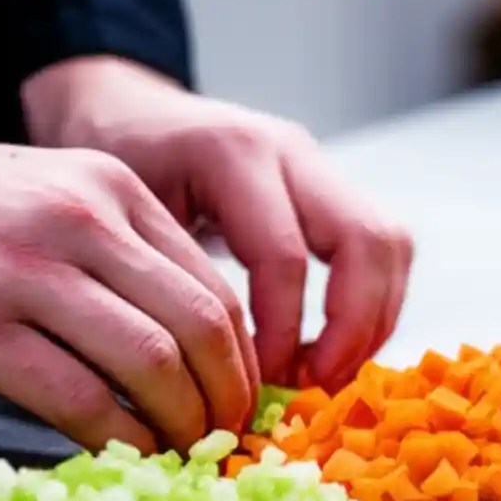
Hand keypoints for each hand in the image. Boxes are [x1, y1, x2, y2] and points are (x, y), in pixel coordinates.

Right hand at [0, 111, 256, 452]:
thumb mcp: (42, 198)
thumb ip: (113, 256)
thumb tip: (179, 343)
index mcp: (110, 190)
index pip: (213, 285)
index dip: (243, 357)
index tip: (241, 401)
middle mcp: (83, 220)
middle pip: (201, 325)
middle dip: (227, 397)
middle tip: (226, 439)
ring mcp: (28, 271)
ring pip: (151, 362)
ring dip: (181, 424)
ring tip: (183, 456)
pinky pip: (77, 397)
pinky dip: (118, 439)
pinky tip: (126, 459)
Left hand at [21, 57, 413, 391]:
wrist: (123, 115)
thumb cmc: (110, 170)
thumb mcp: (115, 218)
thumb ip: (164, 283)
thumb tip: (200, 384)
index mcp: (232, 154)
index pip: (284, 257)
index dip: (282, 334)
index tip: (257, 385)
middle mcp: (290, 151)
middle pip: (367, 240)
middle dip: (354, 327)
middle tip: (317, 384)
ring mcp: (320, 166)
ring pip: (390, 243)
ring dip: (373, 319)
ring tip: (327, 374)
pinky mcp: (333, 189)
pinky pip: (381, 250)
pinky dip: (370, 306)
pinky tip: (329, 350)